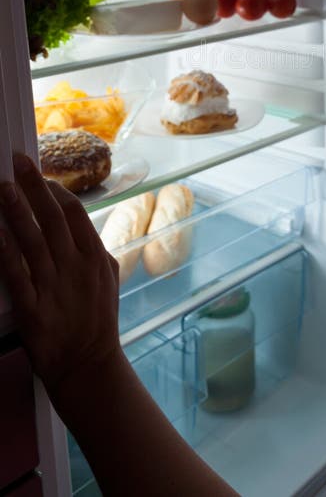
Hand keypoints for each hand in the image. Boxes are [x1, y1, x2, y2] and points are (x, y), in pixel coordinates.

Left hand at [0, 154, 121, 401]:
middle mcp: (77, 268)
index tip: (39, 174)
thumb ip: (97, 252)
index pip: (76, 214)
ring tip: (3, 187)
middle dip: (35, 187)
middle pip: (54, 218)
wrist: (89, 368)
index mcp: (96, 259)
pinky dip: (6, 252)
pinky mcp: (35, 310)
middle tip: (18, 162)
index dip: (56, 191)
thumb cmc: (97, 324)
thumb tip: (83, 227)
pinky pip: (17, 275)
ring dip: (18, 211)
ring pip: (35, 241)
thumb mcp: (109, 281)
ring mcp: (56, 288)